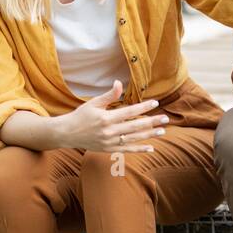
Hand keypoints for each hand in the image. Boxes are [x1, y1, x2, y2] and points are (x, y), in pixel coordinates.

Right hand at [53, 80, 168, 152]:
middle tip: (166, 119)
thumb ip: (109, 95)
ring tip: (162, 131)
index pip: (129, 112)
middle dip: (152, 122)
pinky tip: (151, 148)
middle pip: (135, 126)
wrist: (66, 134)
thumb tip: (119, 83)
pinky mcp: (109, 149)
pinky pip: (127, 150)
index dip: (143, 107)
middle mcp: (109, 131)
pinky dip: (139, 149)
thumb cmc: (80, 116)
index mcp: (106, 118)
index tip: (155, 103)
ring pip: (133, 139)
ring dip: (149, 135)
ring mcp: (109, 142)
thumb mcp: (93, 103)